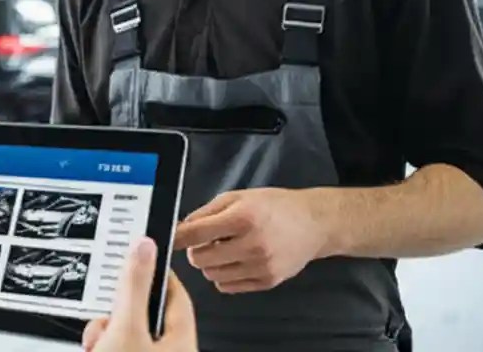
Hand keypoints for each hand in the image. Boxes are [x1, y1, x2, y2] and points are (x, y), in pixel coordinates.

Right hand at [82, 237, 196, 351]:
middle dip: (118, 309)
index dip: (154, 271)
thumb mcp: (126, 328)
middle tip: (104, 307)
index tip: (137, 256)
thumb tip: (144, 248)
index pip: (175, 292)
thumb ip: (135, 287)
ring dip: (105, 331)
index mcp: (181, 340)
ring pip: (126, 333)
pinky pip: (117, 348)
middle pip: (144, 313)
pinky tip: (94, 349)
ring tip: (96, 341)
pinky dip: (103, 346)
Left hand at [175, 188, 330, 293]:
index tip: (169, 239)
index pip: (196, 234)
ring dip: (211, 263)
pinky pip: (228, 287)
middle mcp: (252, 244)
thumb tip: (180, 229)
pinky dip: (225, 275)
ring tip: (227, 248)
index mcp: (243, 218)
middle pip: (201, 259)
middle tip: (208, 240)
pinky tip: (237, 260)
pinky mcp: (267, 281)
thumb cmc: (275, 207)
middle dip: (197, 249)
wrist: (313, 223)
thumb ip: (206, 213)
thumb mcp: (237, 197)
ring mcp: (261, 266)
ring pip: (212, 275)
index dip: (177, 238)